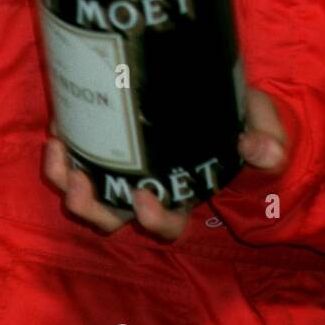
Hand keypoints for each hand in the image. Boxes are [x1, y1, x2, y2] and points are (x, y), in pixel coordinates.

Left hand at [42, 88, 287, 241]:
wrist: (233, 100)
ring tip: (56, 152)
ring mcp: (125, 172)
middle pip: (113, 217)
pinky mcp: (110, 146)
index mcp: (188, 194)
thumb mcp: (266, 130)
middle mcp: (150, 191)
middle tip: (79, 181)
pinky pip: (77, 159)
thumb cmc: (249, 123)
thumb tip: (260, 148)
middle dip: (91, 205)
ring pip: (87, 194)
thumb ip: (268, 143)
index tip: (142, 199)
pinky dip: (63, 149)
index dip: (154, 219)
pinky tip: (58, 125)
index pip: (169, 223)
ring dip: (65, 181)